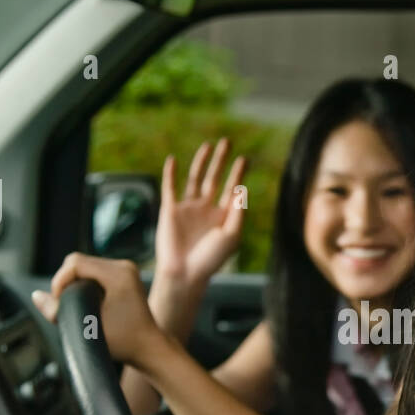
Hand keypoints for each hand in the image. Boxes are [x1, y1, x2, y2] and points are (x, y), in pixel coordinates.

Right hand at [31, 253, 166, 368]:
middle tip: (66, 305)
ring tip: (75, 305)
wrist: (149, 348)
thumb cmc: (124, 342)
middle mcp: (124, 267)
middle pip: (78, 262)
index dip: (60, 281)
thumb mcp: (86, 328)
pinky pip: (93, 272)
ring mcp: (125, 270)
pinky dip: (84, 284)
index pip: (75, 263)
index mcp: (119, 275)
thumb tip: (37, 295)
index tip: (60, 302)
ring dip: (74, 283)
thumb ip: (58, 312)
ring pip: (84, 266)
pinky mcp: (124, 276)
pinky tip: (86, 302)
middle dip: (66, 282)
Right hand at [155, 138, 248, 286]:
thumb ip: (239, 212)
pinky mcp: (171, 210)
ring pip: (195, 179)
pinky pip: (171, 187)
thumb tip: (243, 188)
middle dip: (221, 161)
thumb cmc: (211, 259)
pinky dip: (171, 173)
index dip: (238, 173)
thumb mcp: (232, 235)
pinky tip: (173, 159)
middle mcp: (207, 209)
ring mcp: (189, 208)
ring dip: (201, 162)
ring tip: (208, 145)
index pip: (233, 189)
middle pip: (215, 179)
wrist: (185, 273)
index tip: (244, 158)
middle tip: (227, 142)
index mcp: (224, 216)